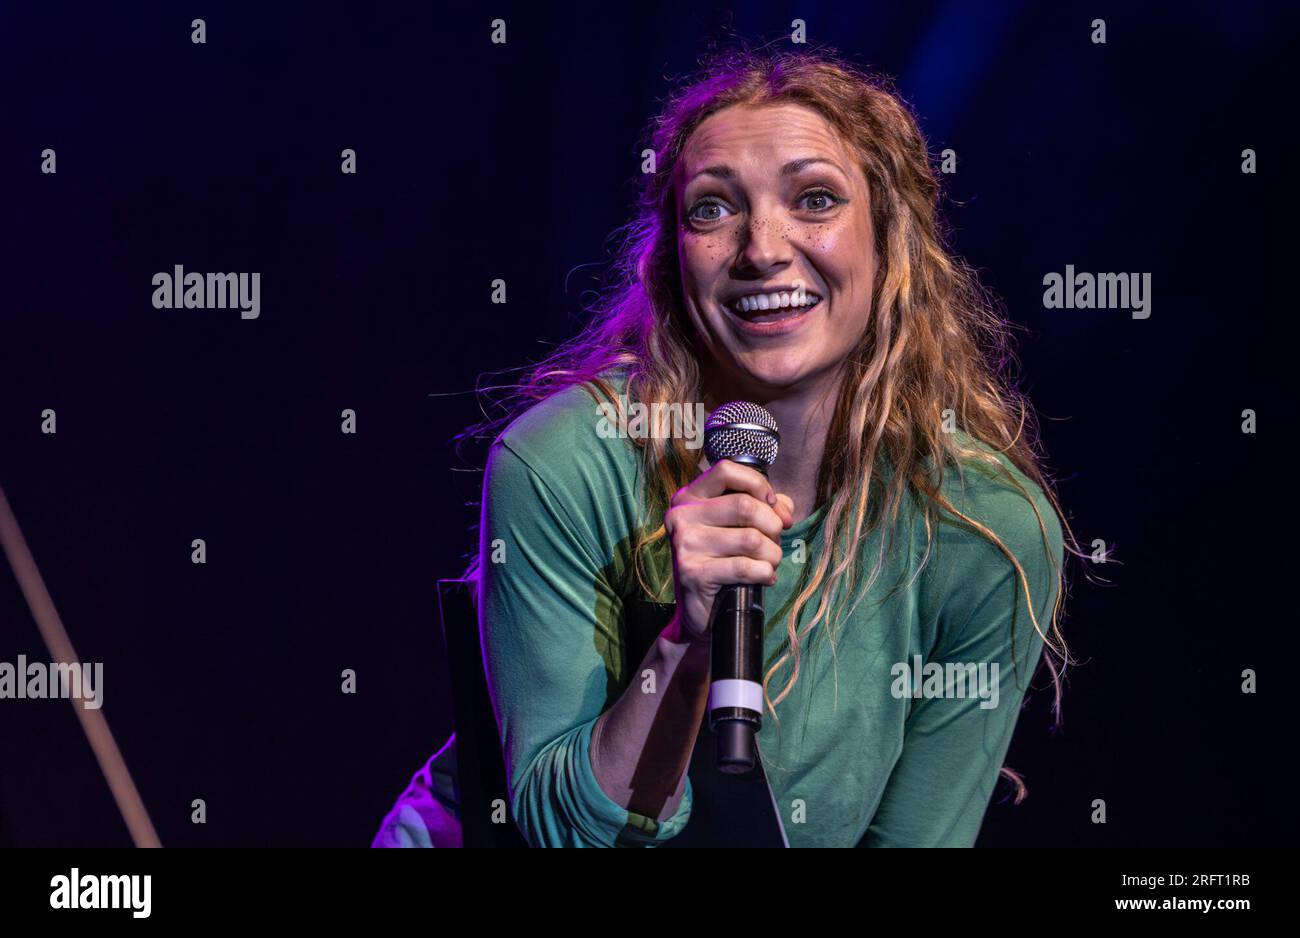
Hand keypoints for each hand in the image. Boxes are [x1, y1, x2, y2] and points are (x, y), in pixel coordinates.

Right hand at [663, 460, 794, 641]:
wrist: (702, 610)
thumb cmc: (724, 560)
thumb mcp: (740, 526)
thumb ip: (766, 506)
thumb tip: (784, 508)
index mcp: (689, 497)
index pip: (727, 470)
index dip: (758, 485)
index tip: (772, 506)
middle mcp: (681, 516)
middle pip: (745, 506)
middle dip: (773, 526)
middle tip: (774, 542)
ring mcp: (685, 544)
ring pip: (751, 538)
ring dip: (772, 553)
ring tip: (769, 562)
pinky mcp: (693, 573)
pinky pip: (745, 567)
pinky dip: (765, 573)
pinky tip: (764, 578)